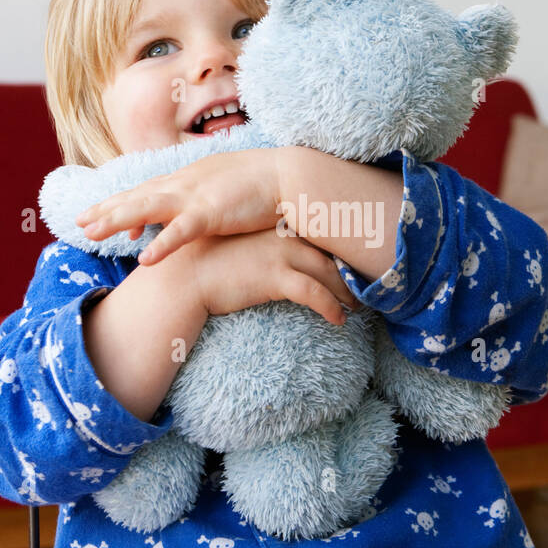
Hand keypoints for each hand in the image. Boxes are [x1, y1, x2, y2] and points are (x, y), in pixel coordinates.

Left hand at [75, 148, 284, 265]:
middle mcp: (184, 184)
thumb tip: (185, 218)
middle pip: (135, 197)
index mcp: (187, 179)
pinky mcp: (213, 213)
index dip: (119, 204)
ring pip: (146, 208)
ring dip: (116, 220)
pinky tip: (145, 259)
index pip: (145, 191)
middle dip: (105, 210)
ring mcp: (196, 197)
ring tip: (90, 234)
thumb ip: (200, 200)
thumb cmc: (263, 184)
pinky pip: (181, 231)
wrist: (290, 175)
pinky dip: (162, 244)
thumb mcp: (223, 188)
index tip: (96, 216)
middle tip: (78, 223)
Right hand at [176, 229, 357, 325]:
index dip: (338, 251)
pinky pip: (315, 294)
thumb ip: (262, 247)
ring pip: (329, 273)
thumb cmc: (207, 264)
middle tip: (362, 289)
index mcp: (276, 226)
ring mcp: (281, 254)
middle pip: (329, 253)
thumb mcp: (240, 247)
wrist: (184, 275)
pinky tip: (339, 321)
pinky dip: (331, 308)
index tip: (351, 265)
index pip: (317, 235)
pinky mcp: (276, 277)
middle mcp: (283, 235)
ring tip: (356, 308)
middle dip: (349, 273)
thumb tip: (276, 260)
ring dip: (346, 294)